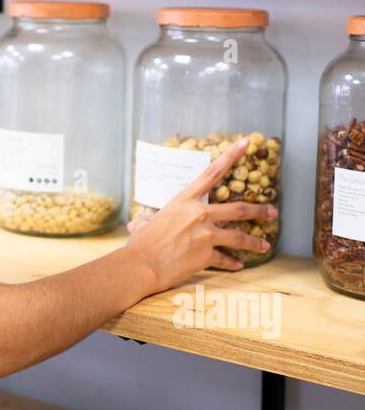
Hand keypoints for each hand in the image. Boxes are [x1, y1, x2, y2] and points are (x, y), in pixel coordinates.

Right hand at [125, 138, 277, 295]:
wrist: (141, 265)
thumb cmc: (139, 243)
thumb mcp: (144, 225)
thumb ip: (147, 222)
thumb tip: (136, 224)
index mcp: (185, 201)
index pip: (212, 172)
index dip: (230, 156)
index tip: (245, 143)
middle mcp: (199, 214)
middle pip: (238, 209)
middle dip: (259, 210)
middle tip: (272, 212)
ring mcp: (205, 235)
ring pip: (239, 236)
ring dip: (254, 242)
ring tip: (265, 245)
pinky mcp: (206, 255)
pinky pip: (225, 259)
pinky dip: (232, 263)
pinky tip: (239, 266)